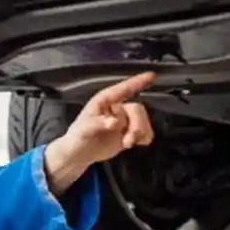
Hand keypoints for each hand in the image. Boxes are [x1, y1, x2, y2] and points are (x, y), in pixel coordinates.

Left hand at [44, 71, 156, 194]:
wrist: (79, 155)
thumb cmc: (77, 137)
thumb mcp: (84, 129)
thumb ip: (98, 124)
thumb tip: (115, 122)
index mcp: (104, 101)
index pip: (122, 89)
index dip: (137, 82)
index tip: (152, 75)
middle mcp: (116, 108)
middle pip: (136, 109)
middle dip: (137, 125)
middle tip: (129, 141)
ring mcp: (124, 120)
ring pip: (142, 120)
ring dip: (140, 132)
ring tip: (128, 144)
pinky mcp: (129, 132)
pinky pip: (145, 131)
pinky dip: (145, 137)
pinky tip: (138, 144)